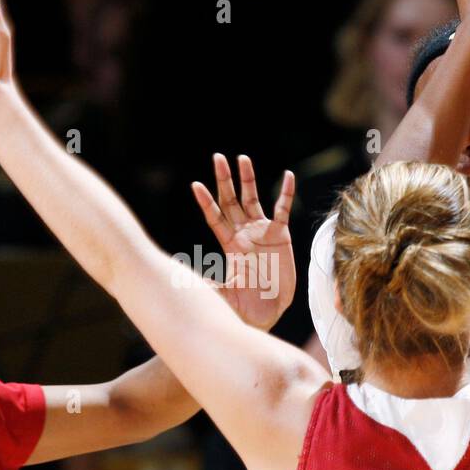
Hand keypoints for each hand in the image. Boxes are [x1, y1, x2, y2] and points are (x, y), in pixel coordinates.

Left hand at [191, 155, 296, 330]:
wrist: (269, 312)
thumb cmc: (244, 306)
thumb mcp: (223, 295)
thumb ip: (208, 287)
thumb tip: (182, 285)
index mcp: (228, 243)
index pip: (214, 217)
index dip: (206, 201)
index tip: (195, 185)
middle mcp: (243, 233)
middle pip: (230, 200)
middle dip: (224, 179)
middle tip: (217, 157)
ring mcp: (261, 231)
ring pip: (253, 199)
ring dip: (248, 180)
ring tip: (242, 158)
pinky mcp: (280, 235)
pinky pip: (282, 210)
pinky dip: (286, 193)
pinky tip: (288, 176)